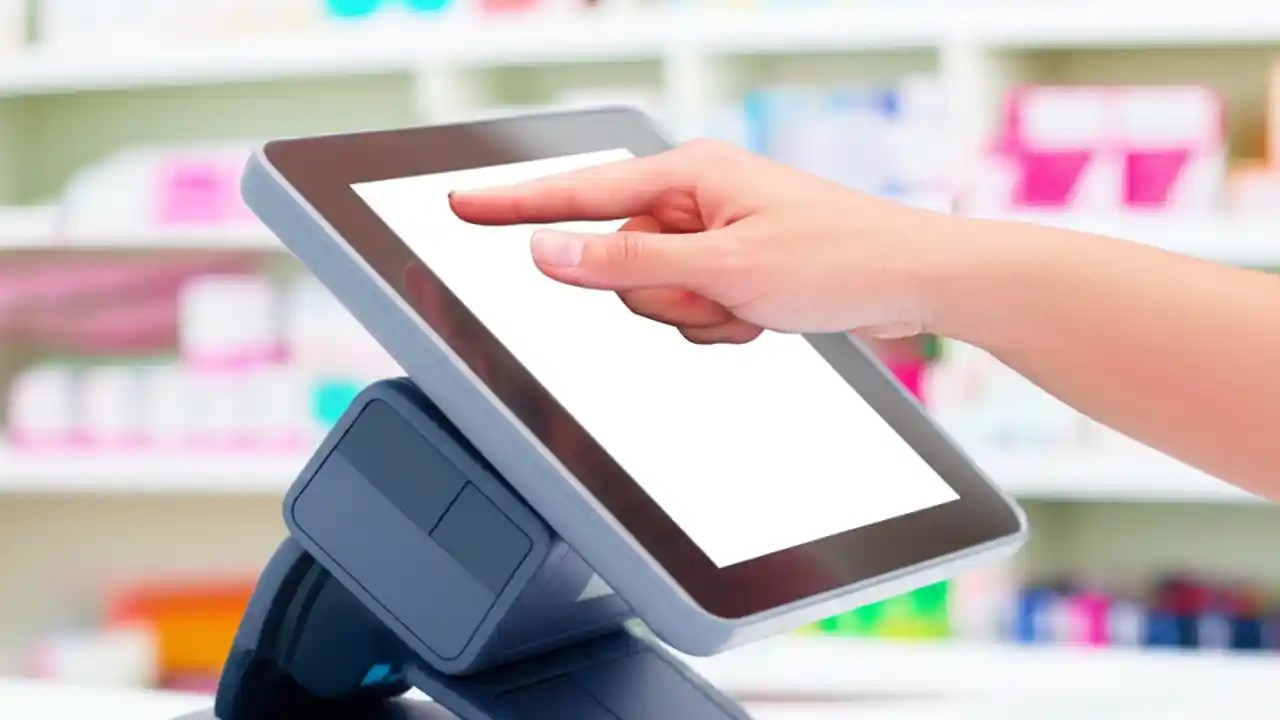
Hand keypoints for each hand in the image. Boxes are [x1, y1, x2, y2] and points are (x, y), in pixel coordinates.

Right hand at [450, 139, 965, 343]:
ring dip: (701, 315)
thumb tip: (551, 250)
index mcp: (689, 175)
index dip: (515, 206)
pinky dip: (722, 323)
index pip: (580, 194)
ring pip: (657, 296)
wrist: (914, 281)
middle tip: (720, 295)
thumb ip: (627, 263)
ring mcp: (716, 234)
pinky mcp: (734, 266)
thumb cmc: (838, 260)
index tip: (461, 204)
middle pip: (621, 263)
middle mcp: (696, 199)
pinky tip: (765, 315)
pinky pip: (693, 310)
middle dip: (664, 296)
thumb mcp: (723, 269)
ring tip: (754, 304)